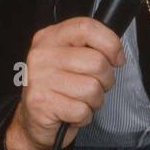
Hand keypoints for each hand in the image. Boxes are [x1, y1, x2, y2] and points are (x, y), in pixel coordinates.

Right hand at [5, 16, 124, 149]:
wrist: (32, 122)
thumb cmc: (58, 90)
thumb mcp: (70, 60)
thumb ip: (89, 49)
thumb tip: (115, 53)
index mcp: (50, 38)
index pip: (86, 27)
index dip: (110, 43)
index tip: (116, 59)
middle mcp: (42, 55)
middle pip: (96, 62)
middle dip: (106, 80)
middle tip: (95, 86)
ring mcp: (40, 79)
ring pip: (92, 89)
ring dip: (94, 101)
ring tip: (81, 101)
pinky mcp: (42, 103)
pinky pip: (82, 110)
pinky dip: (84, 117)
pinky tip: (72, 114)